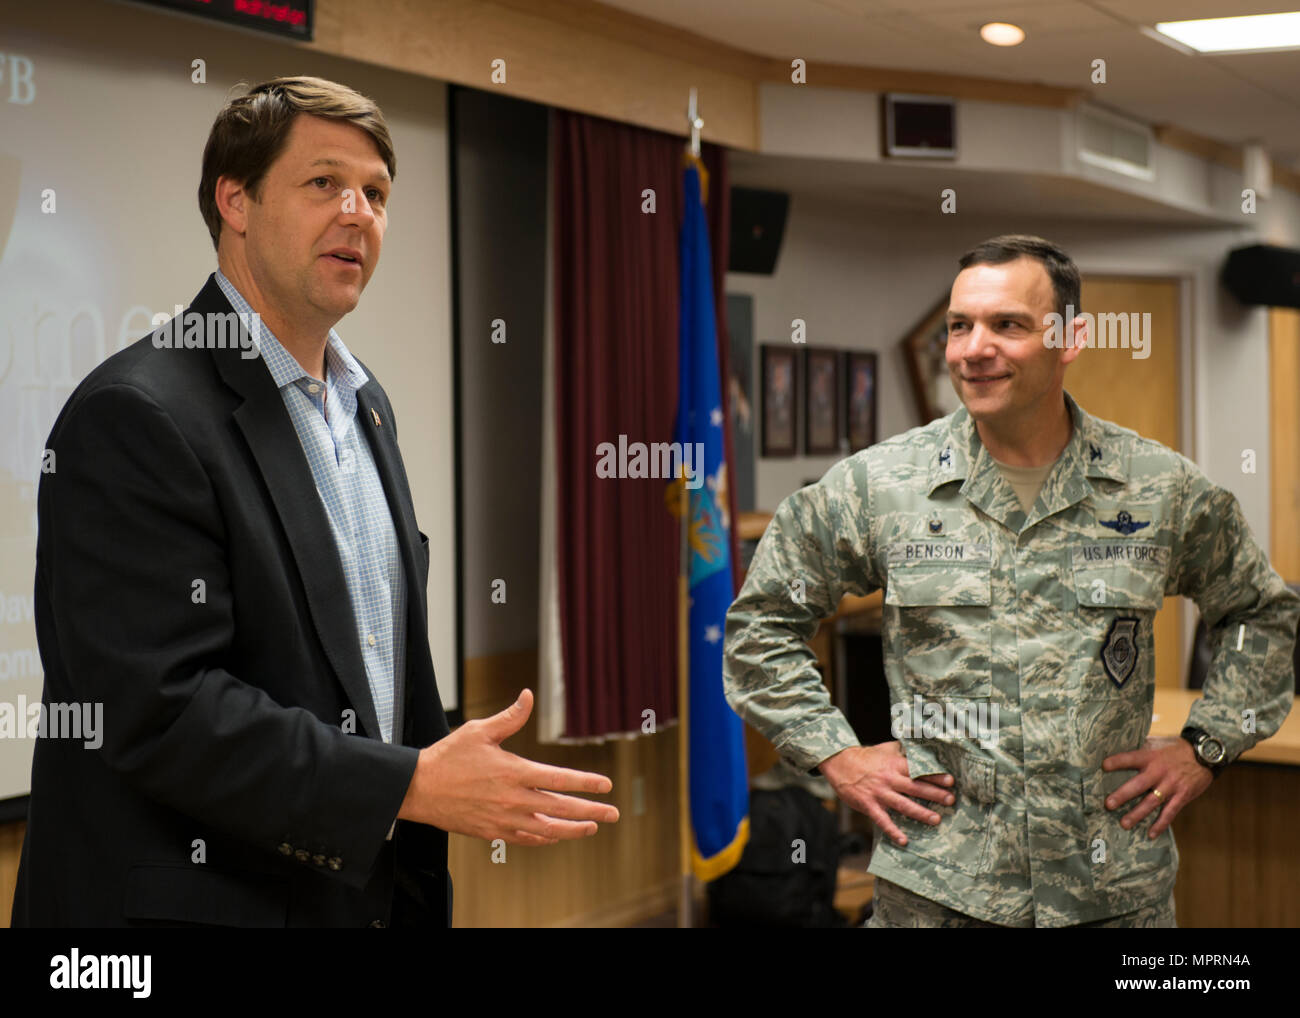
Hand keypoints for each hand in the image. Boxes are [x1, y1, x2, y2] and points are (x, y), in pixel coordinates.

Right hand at [398, 688, 619, 845]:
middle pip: (561, 808)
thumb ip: (510, 717)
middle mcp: (513, 799)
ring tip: (592, 828)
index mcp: (514, 772)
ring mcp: (503, 819)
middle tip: (614, 814)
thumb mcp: (479, 730)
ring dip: (572, 830)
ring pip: (547, 829)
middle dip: (591, 812)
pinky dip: (544, 838)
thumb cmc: (449, 756)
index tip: (606, 785)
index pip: (559, 779)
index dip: (586, 783)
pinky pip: (526, 839)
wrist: (419, 789)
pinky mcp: (492, 833)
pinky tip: (555, 836)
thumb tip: (529, 696)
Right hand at [818, 742, 954, 846]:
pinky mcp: (869, 805)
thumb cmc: (864, 756)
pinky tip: (904, 841)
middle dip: (934, 794)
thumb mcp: (885, 749)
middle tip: (950, 800)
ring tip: (936, 819)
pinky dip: (893, 831)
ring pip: (903, 804)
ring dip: (921, 813)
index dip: (934, 775)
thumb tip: (920, 749)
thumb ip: (902, 750)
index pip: (918, 770)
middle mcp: (889, 779)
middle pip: (915, 788)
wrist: (839, 763)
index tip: (950, 781)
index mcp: (894, 764)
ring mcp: (879, 793)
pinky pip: (883, 820)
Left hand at [1101, 736, 1212, 837]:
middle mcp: (1159, 772)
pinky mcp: (1182, 796)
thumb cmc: (1176, 749)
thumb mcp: (1158, 743)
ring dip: (1138, 814)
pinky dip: (1161, 824)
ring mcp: (1171, 785)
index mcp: (1151, 757)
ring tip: (1124, 823)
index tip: (1103, 766)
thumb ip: (1141, 748)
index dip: (1117, 761)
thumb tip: (1119, 746)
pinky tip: (1151, 833)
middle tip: (1108, 804)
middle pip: (1139, 784)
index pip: (1131, 758)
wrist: (1204, 755)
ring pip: (1152, 802)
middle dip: (1123, 795)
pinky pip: (1170, 812)